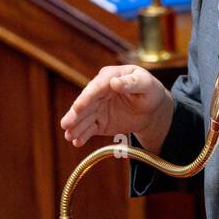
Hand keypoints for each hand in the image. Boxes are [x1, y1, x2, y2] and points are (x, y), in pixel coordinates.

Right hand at [59, 64, 173, 150]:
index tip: (78, 107)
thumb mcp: (146, 83)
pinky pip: (90, 129)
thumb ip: (131, 82)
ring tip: (69, 136)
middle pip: (85, 103)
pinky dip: (83, 135)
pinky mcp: (100, 121)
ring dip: (76, 127)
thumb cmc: (149, 90)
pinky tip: (76, 141)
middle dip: (75, 115)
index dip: (86, 98)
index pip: (95, 88)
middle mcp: (99, 92)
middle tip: (66, 124)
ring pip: (84, 118)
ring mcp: (98, 107)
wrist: (152, 107)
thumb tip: (114, 82)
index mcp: (109, 77)